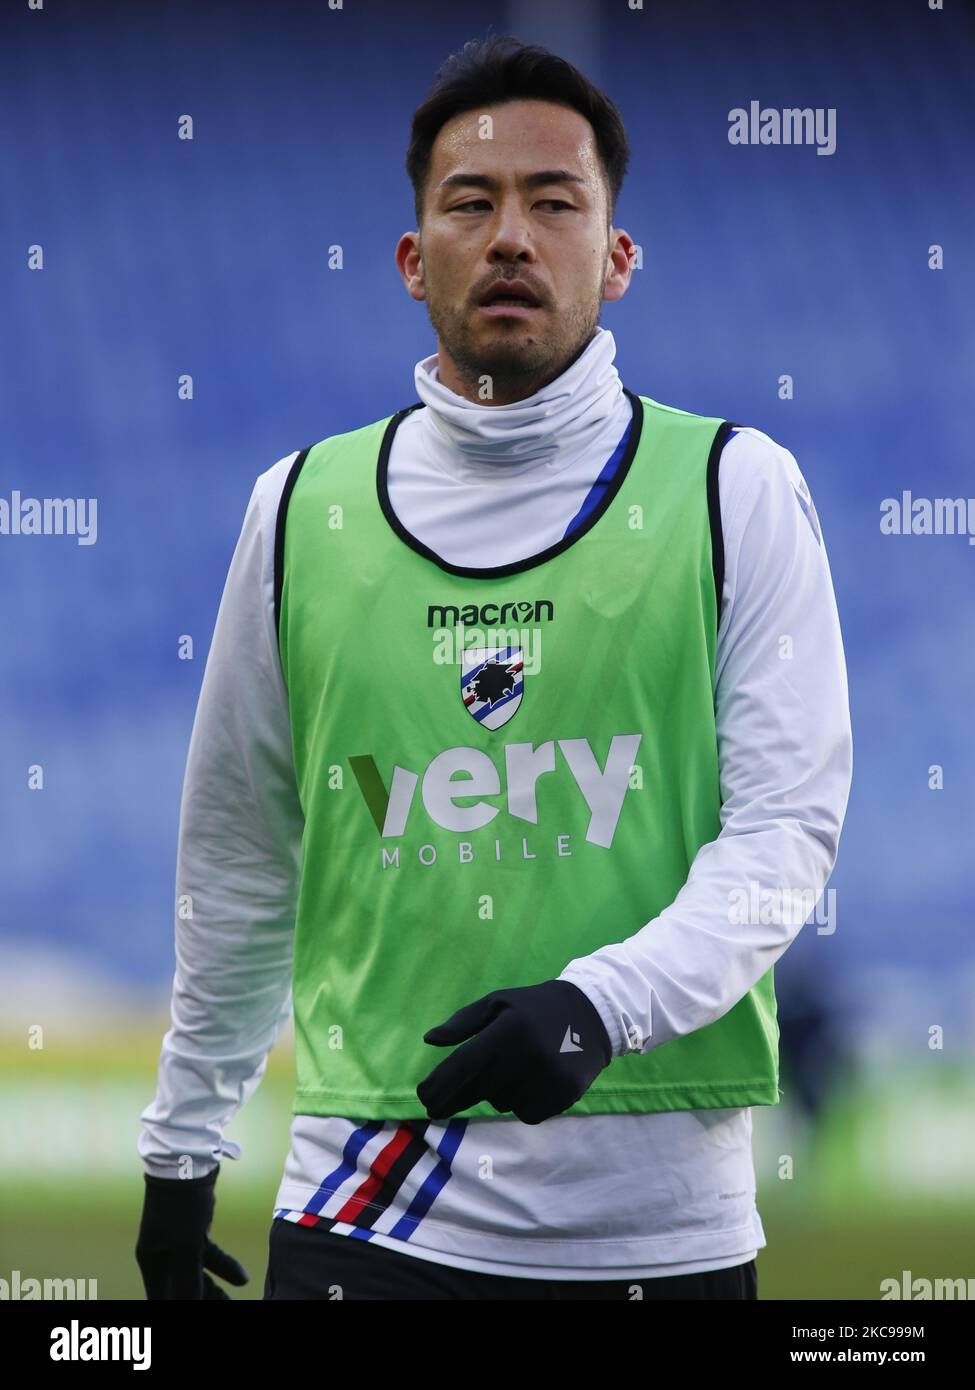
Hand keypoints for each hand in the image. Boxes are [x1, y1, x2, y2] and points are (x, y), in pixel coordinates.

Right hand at [135, 1164, 247, 1299]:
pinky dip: (224, 1266)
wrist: (188, 1164)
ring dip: (216, 1289)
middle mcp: (161, 1255)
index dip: (181, 1309)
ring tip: (234, 1300)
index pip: (163, 1300)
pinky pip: (208, 1256)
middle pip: (182, 1289)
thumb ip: (189, 1282)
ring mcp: (178, 1242)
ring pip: (197, 1274)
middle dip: (203, 1300)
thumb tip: (192, 1305)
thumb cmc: (181, 1207)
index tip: (200, 1311)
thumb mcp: (187, 1249)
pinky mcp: (194, 1231)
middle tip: (226, 1307)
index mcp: (151, 1263)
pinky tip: (241, 1278)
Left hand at [417, 979, 612, 1124]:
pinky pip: (526, 1113)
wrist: (593, 1014)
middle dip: (453, 1100)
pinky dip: (521, 1103)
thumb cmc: (536, 1007)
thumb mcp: (498, 1002)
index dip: (440, 1084)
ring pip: (502, 1103)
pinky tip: (530, 1082)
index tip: (423, 1098)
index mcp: (508, 1029)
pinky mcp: (563, 1096)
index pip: (464, 1064)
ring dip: (496, 1094)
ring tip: (511, 1071)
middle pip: (478, 1090)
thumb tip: (429, 1040)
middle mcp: (527, 1056)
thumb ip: (462, 1023)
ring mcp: (548, 1079)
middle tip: (435, 1108)